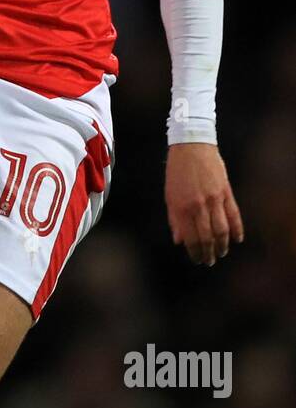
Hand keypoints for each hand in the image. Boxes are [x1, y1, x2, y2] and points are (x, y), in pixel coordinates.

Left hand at [165, 143, 243, 264]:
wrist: (192, 146)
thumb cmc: (177, 172)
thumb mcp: (170, 195)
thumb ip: (174, 219)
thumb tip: (178, 240)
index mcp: (181, 208)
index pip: (191, 238)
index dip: (195, 252)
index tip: (197, 259)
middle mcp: (198, 206)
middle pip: (207, 237)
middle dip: (208, 252)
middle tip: (209, 261)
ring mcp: (213, 199)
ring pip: (221, 229)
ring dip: (222, 245)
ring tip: (221, 253)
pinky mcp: (225, 191)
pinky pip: (233, 214)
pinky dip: (237, 229)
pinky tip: (237, 239)